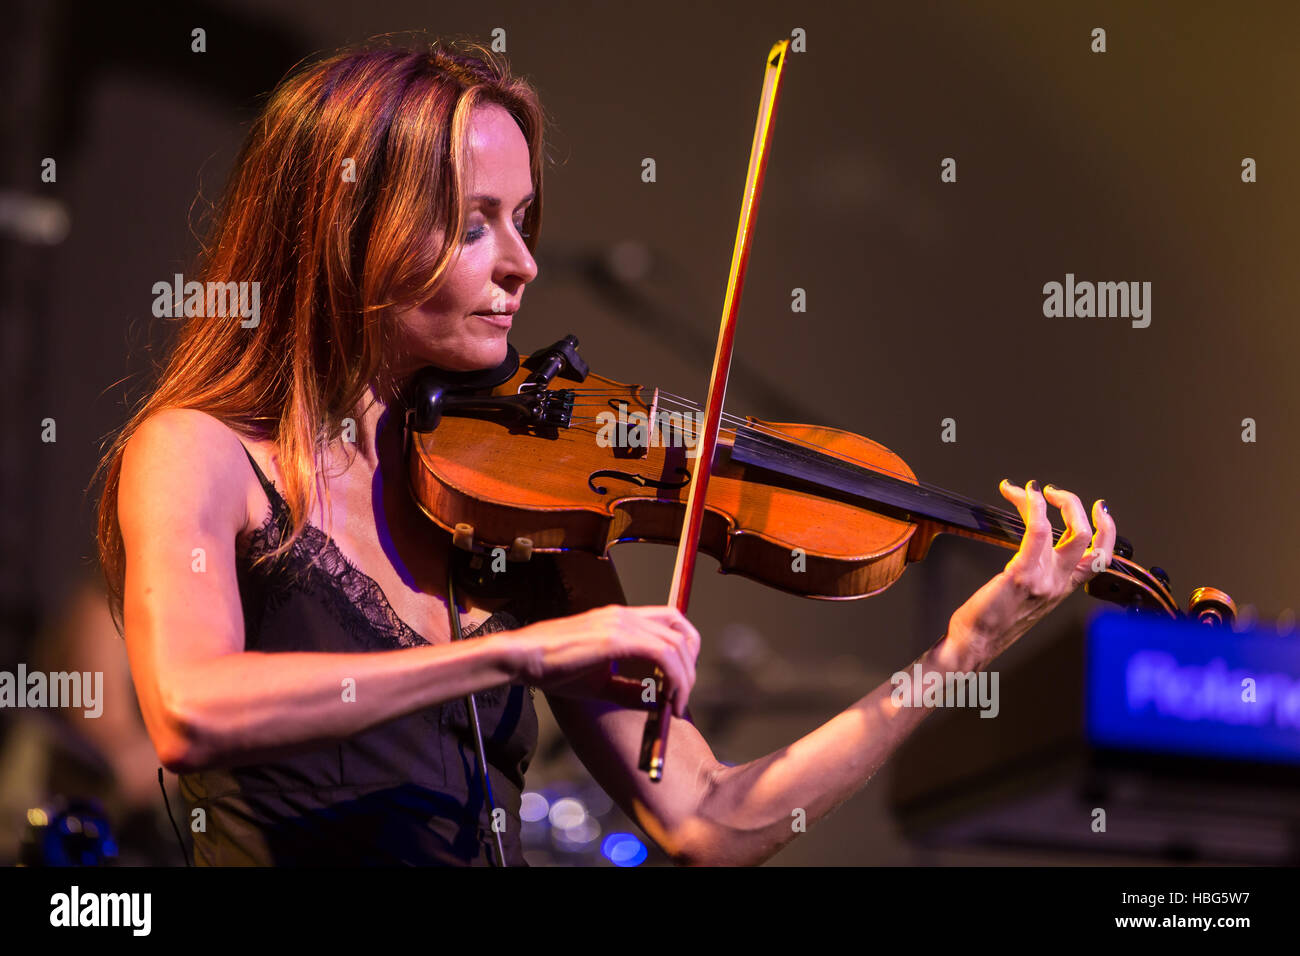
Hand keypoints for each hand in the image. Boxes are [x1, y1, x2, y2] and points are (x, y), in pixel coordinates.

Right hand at [505, 604, 700, 715]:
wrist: (522, 658)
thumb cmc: (553, 669)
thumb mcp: (599, 683)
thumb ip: (629, 690)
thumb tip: (658, 703)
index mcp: (621, 618)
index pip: (671, 619)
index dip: (685, 647)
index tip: (681, 678)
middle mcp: (624, 615)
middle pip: (680, 629)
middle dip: (690, 665)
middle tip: (682, 696)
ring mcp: (620, 623)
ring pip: (674, 643)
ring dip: (684, 676)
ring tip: (675, 704)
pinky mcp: (614, 637)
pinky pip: (661, 654)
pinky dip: (673, 677)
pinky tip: (666, 699)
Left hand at [948, 479, 1115, 659]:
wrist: (975, 644)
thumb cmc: (992, 620)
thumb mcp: (1027, 596)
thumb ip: (1039, 573)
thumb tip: (1037, 545)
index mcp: (1063, 588)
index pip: (1101, 556)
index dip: (1107, 528)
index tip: (1100, 508)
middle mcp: (1059, 584)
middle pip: (1088, 538)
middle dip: (1075, 505)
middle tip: (1054, 492)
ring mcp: (1044, 580)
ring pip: (1069, 531)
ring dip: (1051, 501)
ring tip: (1031, 490)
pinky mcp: (1022, 575)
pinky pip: (1038, 533)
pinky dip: (1033, 507)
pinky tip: (1019, 495)